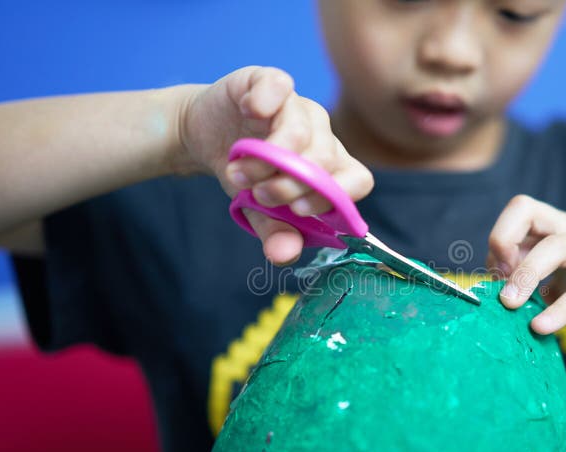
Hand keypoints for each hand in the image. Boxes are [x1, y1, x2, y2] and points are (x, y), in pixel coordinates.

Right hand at [176, 66, 372, 264]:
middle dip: (290, 185)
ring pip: (300, 132)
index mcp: (332, 167)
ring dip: (266, 160)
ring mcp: (298, 106)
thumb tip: (284, 254)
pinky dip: (264, 102)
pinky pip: (279, 85)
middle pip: (325, 159)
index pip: (359, 179)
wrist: (207, 137)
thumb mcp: (260, 211)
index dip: (335, 196)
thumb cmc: (248, 177)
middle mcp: (322, 134)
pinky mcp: (269, 82)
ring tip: (240, 175)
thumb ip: (277, 233)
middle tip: (260, 195)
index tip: (300, 211)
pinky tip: (250, 116)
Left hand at [487, 195, 565, 333]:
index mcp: (557, 227)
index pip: (518, 210)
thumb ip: (535, 284)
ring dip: (524, 276)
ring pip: (552, 247)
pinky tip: (542, 327)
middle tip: (498, 279)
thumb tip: (496, 305)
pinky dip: (560, 311)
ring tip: (510, 305)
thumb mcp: (565, 279)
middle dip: (500, 240)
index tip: (496, 274)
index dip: (499, 237)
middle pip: (525, 209)